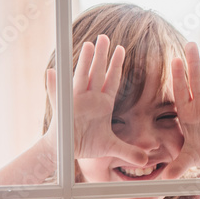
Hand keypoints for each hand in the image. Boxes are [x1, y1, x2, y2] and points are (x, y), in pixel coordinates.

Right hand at [47, 34, 147, 166]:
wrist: (65, 153)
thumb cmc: (85, 145)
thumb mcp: (111, 148)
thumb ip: (129, 151)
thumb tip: (147, 161)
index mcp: (102, 104)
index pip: (111, 80)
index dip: (116, 65)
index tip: (121, 49)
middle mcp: (89, 99)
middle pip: (96, 72)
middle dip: (101, 55)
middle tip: (105, 37)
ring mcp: (75, 102)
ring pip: (80, 78)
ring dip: (83, 62)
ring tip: (87, 45)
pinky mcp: (63, 110)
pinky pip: (57, 96)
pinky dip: (53, 85)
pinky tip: (52, 73)